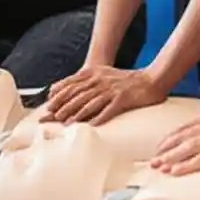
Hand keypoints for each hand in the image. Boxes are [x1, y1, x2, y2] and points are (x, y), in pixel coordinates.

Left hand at [45, 65, 167, 124]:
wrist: (151, 79)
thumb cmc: (125, 79)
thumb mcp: (103, 74)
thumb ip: (87, 80)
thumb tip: (69, 88)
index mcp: (94, 73)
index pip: (72, 84)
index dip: (59, 96)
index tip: (48, 106)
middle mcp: (100, 80)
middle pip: (77, 95)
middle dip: (63, 107)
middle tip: (52, 118)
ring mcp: (111, 90)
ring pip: (90, 103)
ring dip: (77, 114)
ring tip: (67, 124)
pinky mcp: (123, 99)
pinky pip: (108, 110)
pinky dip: (99, 118)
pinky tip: (91, 126)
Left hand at [150, 83, 199, 174]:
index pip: (195, 122)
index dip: (180, 131)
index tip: (168, 138)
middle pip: (187, 133)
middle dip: (169, 145)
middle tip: (155, 154)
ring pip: (188, 146)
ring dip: (170, 156)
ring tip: (157, 164)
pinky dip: (186, 165)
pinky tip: (174, 171)